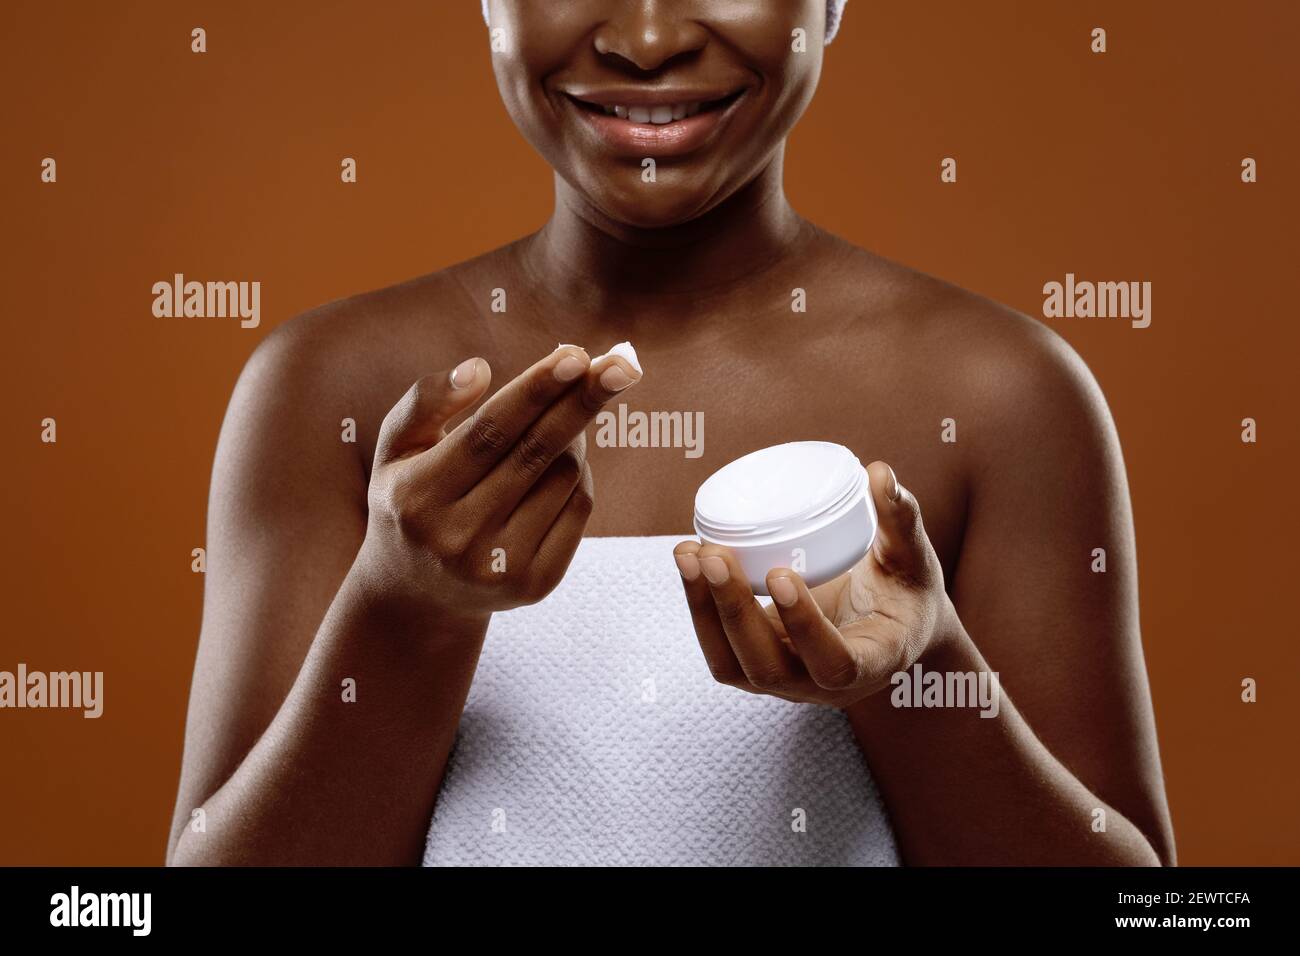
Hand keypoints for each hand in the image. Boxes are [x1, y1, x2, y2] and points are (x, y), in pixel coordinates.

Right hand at [358, 345, 640, 631]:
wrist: (418, 593)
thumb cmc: (411, 498)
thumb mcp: (396, 449)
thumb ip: (426, 401)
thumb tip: (479, 369)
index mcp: (417, 497)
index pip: (488, 433)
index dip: (535, 390)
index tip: (575, 355)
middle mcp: (457, 538)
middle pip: (535, 453)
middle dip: (581, 402)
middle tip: (621, 363)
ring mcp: (499, 567)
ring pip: (565, 478)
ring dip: (574, 438)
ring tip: (558, 424)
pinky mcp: (535, 586)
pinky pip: (580, 509)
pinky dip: (579, 476)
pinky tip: (562, 465)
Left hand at [673, 461, 952, 706]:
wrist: (893, 628)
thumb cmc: (906, 590)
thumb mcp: (914, 557)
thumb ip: (900, 519)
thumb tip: (878, 472)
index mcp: (873, 662)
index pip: (835, 663)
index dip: (804, 625)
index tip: (781, 573)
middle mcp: (823, 685)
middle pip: (767, 668)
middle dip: (733, 611)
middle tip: (713, 553)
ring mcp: (786, 681)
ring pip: (732, 665)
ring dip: (704, 610)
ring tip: (688, 553)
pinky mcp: (758, 665)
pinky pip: (720, 649)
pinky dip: (699, 607)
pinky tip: (688, 560)